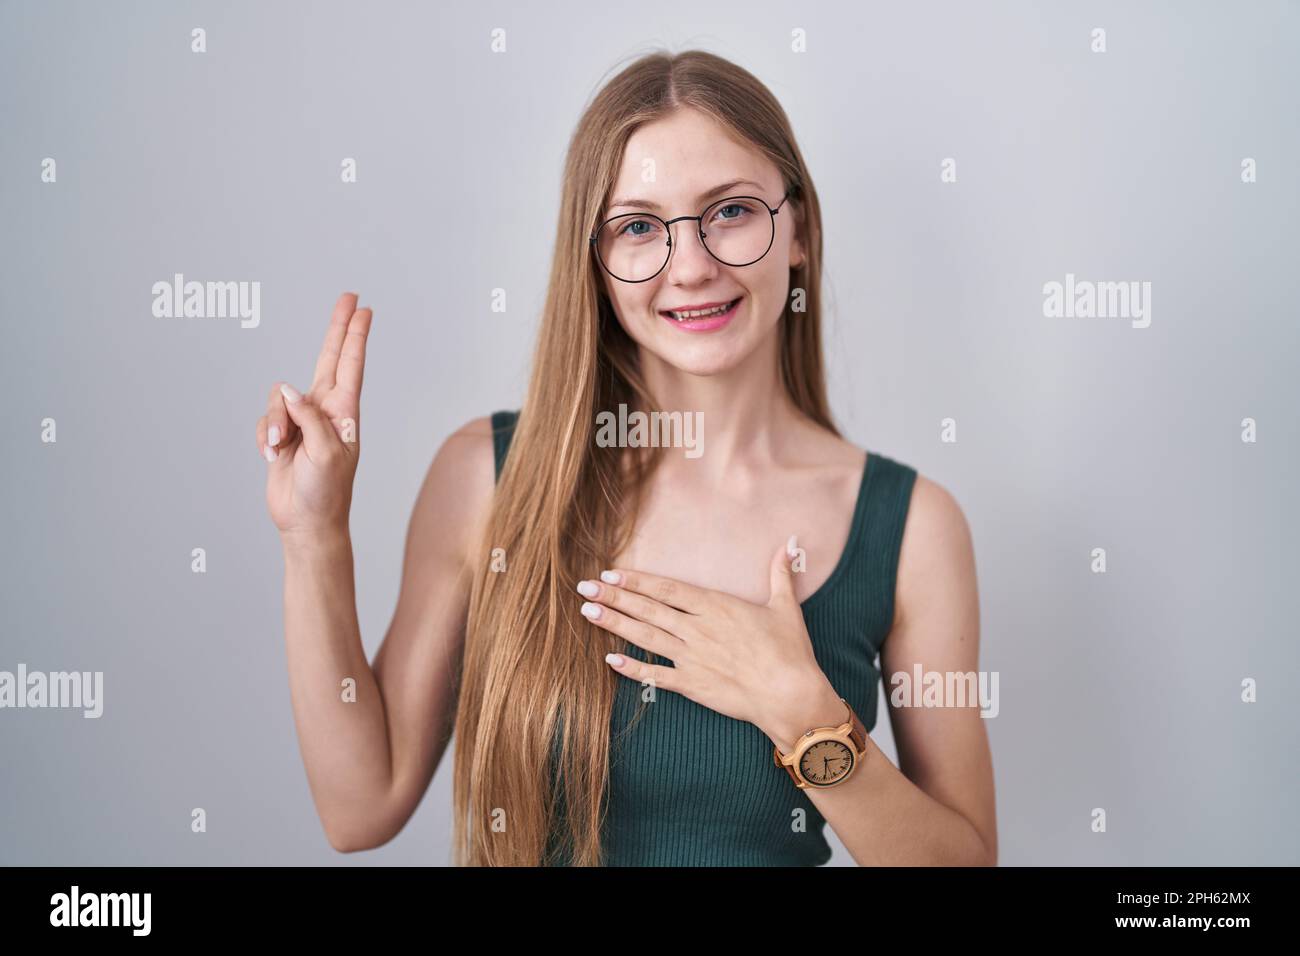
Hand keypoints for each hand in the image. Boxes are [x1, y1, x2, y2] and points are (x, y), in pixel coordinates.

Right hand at [255, 292, 373, 538]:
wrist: (306, 523)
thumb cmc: (325, 493)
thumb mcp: (326, 454)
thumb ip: (309, 417)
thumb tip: (290, 391)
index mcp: (344, 414)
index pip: (351, 366)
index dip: (355, 336)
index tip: (364, 309)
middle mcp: (324, 411)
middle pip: (328, 360)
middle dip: (337, 329)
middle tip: (348, 299)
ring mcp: (302, 422)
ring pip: (280, 397)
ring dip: (275, 421)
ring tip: (280, 447)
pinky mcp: (282, 434)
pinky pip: (266, 419)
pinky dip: (265, 435)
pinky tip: (271, 455)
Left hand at [575, 536, 842, 747]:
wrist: (790, 695)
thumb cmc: (790, 651)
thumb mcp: (785, 608)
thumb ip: (779, 574)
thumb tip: (789, 544)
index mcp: (716, 607)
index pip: (667, 589)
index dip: (637, 581)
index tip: (611, 573)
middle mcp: (697, 630)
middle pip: (648, 609)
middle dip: (614, 597)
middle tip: (584, 588)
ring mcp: (691, 658)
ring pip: (645, 637)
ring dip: (614, 624)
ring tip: (588, 612)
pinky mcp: (692, 685)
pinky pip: (655, 675)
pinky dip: (631, 668)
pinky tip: (609, 660)